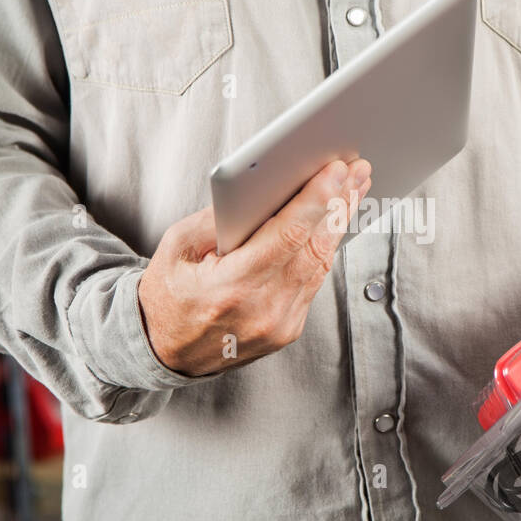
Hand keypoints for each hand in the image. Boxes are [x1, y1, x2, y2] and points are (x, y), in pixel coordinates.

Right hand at [138, 158, 370, 375]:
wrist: (164, 349)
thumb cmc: (168, 294)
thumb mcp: (177, 247)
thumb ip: (216, 218)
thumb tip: (262, 189)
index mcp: (230, 287)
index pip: (286, 235)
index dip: (316, 200)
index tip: (337, 170)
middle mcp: (262, 309)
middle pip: (313, 246)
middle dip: (338, 203)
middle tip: (356, 170)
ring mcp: (280, 323)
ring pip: (321, 263)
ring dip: (339, 223)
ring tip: (352, 190)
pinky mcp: (289, 328)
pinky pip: (315, 281)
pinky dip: (325, 248)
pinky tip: (333, 224)